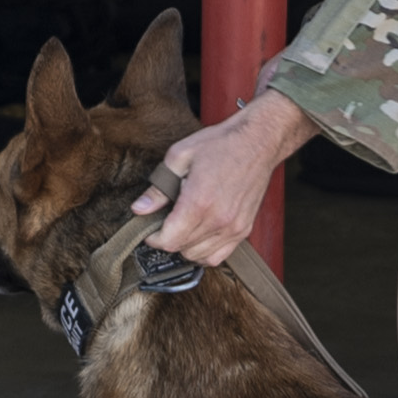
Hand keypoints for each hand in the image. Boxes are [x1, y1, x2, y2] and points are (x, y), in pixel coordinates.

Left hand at [137, 91, 317, 263]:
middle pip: (182, 250)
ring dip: (185, 247)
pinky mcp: (243, 229)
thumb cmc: (221, 144)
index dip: (153, 238)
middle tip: (163, 223)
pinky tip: (198, 237)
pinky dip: (204, 252)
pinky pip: (219, 256)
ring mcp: (233, 227)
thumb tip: (140, 208)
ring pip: (199, 256)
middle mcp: (218, 220)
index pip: (169, 240)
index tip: (149, 229)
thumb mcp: (180, 156)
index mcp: (199, 202)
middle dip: (167, 240)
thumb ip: (158, 188)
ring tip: (181, 228)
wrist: (257, 141)